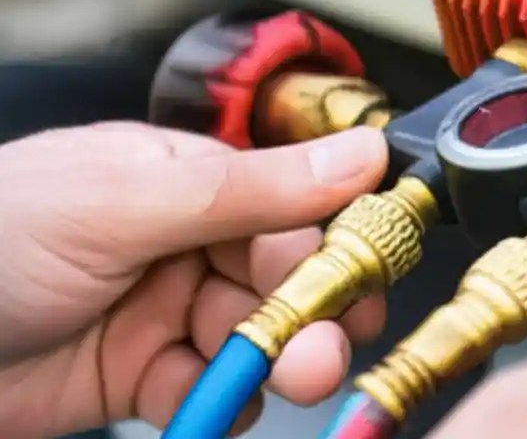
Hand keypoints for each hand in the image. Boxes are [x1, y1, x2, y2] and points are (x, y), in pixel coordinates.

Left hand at [0, 122, 388, 437]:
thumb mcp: (126, 202)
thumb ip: (251, 189)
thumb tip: (360, 153)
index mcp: (182, 178)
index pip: (288, 206)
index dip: (333, 241)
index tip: (370, 274)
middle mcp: (179, 240)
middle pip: (282, 277)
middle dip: (314, 311)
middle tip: (330, 345)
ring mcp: (158, 309)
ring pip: (253, 336)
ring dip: (277, 360)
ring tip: (290, 377)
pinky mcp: (137, 376)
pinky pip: (207, 388)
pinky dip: (221, 400)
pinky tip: (215, 403)